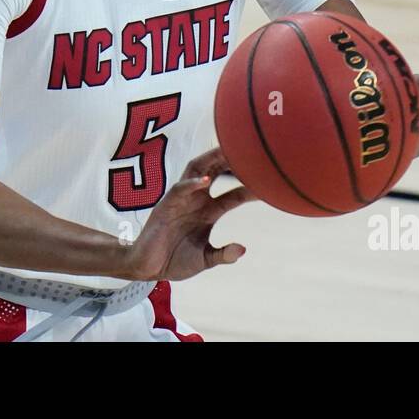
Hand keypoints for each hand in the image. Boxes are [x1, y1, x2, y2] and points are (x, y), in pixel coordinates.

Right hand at [123, 148, 255, 281]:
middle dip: (231, 161)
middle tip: (250, 150)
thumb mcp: (205, 259)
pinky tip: (205, 180)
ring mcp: (181, 201)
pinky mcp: (166, 205)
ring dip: (212, 160)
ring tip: (227, 151)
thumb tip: (243, 249)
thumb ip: (223, 254)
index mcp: (208, 212)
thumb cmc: (175, 261)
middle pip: (216, 173)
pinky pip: (179, 189)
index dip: (249, 189)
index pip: (233, 195)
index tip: (269, 184)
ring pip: (197, 172)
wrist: (149, 268)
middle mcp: (196, 201)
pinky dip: (191, 183)